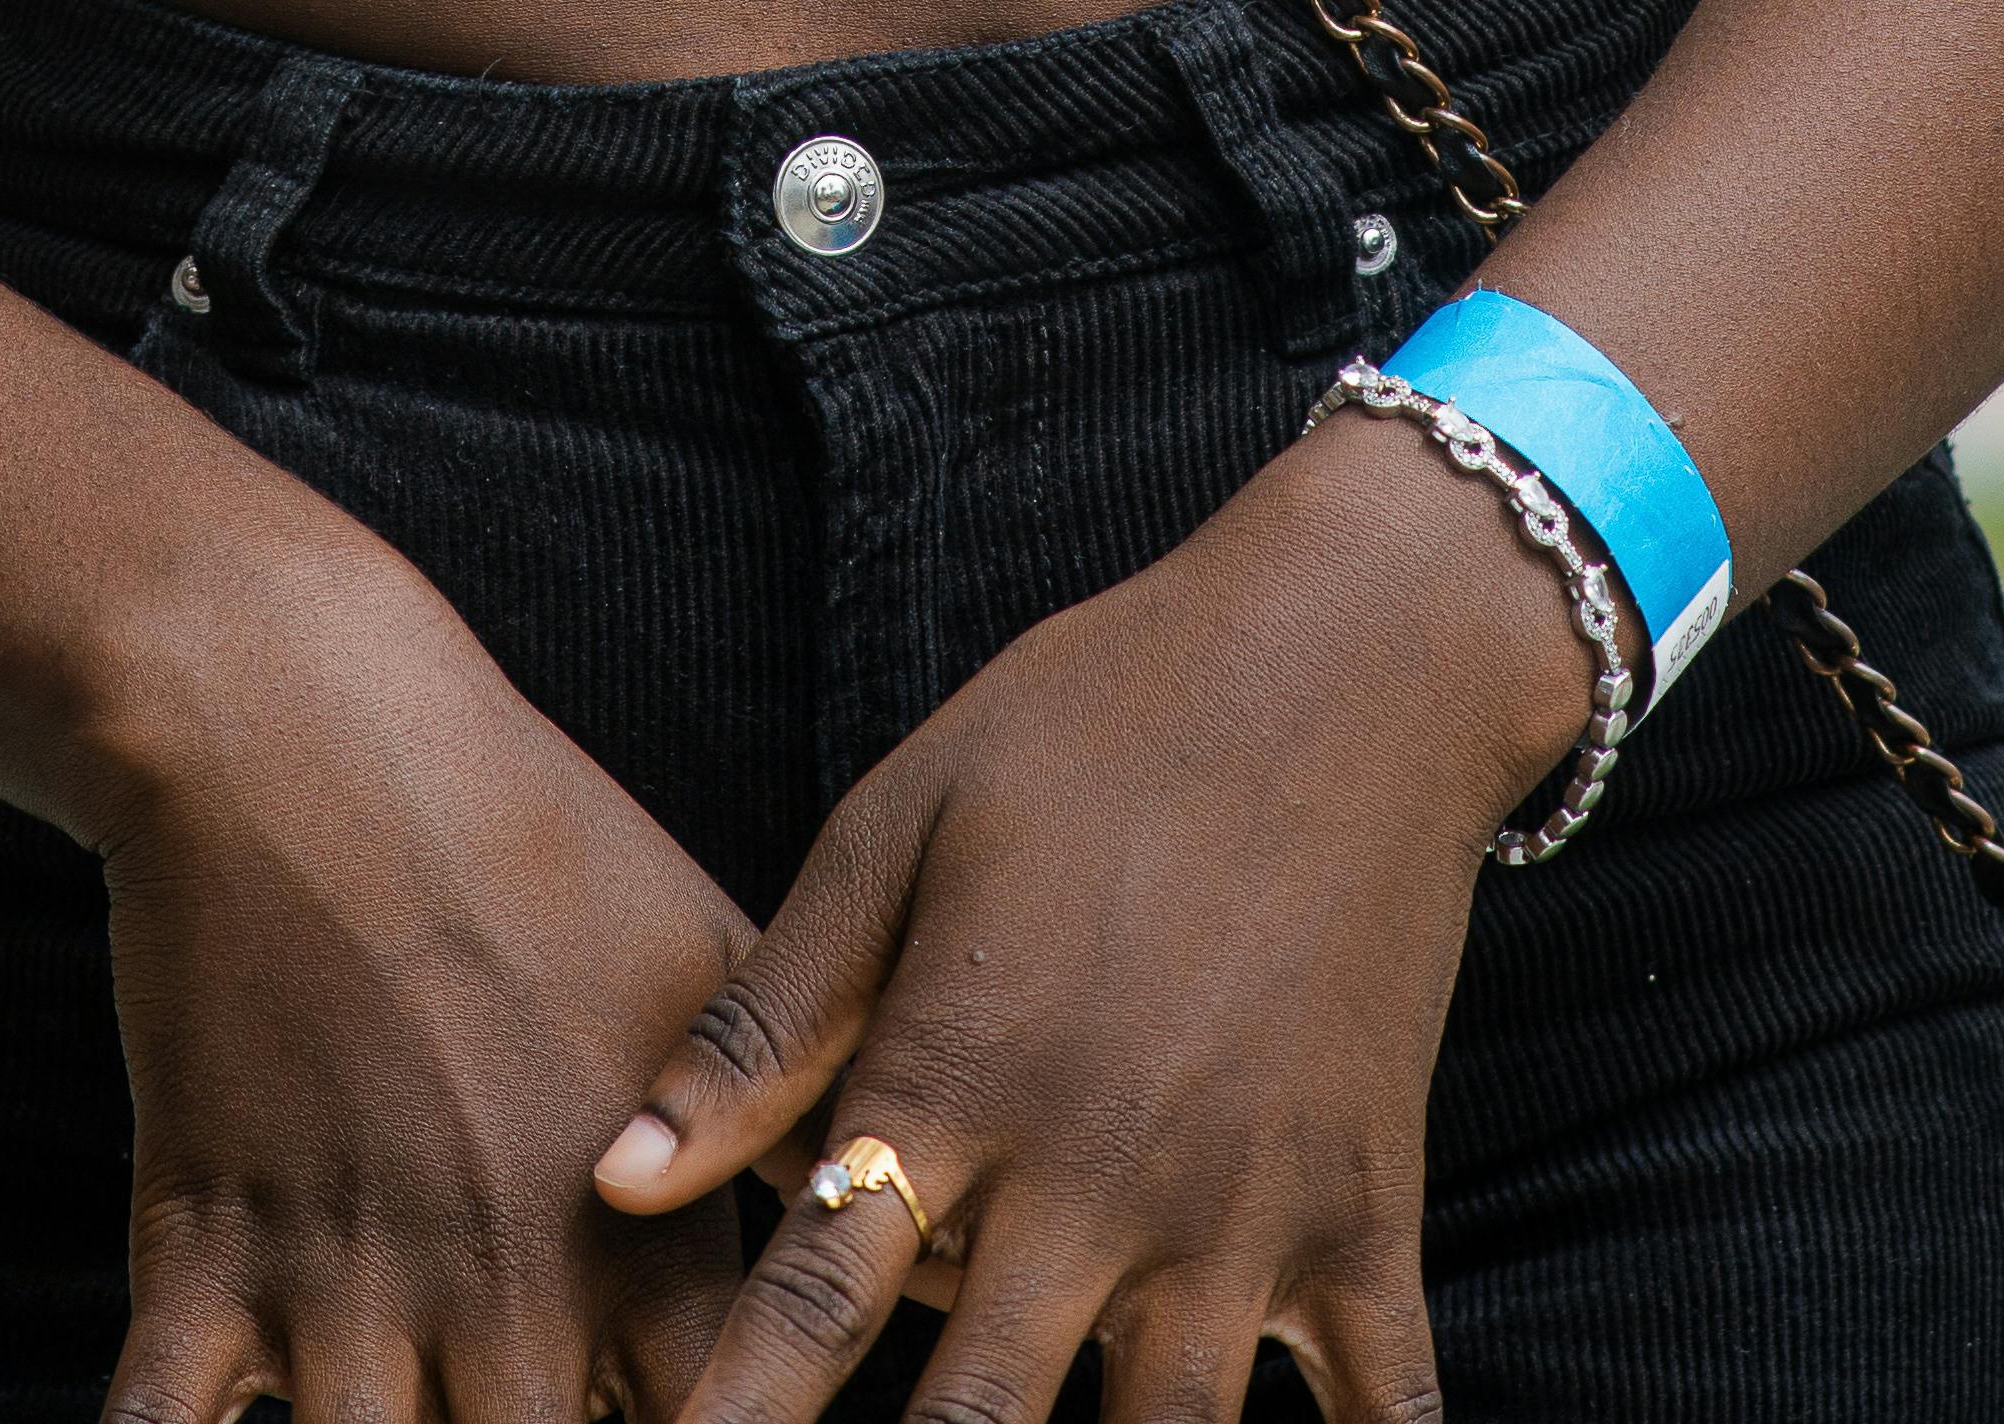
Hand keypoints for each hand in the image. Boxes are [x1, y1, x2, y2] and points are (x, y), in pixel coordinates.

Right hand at [93, 523, 761, 1423]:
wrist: (301, 723)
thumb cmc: (525, 832)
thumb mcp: (706, 959)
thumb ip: (794, 1120)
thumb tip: (896, 1217)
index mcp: (643, 1244)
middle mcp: (504, 1295)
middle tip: (534, 1414)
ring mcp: (344, 1284)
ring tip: (403, 1422)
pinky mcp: (197, 1253)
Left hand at [590, 411, 1594, 1423]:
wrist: (1350, 656)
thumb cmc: (1097, 721)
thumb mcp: (901, 826)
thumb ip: (765, 1021)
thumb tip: (618, 1176)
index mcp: (964, 1077)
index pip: (814, 1300)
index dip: (738, 1416)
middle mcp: (1098, 1177)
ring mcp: (1244, 1214)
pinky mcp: (1368, 1218)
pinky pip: (1385, 1413)